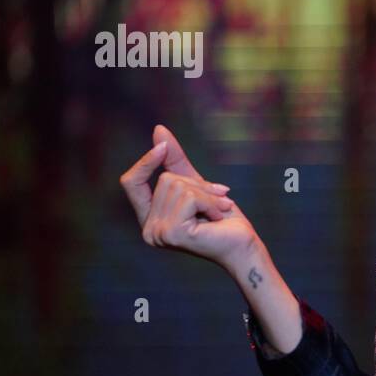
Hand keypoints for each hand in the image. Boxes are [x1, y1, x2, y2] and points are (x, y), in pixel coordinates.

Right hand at [119, 124, 257, 271]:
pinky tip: (218, 216)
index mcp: (149, 219)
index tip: (163, 146)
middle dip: (197, 185)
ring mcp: (158, 234)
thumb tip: (158, 130)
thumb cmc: (223, 218)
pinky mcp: (173, 233)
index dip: (145, 162)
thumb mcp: (197, 184)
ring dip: (207, 194)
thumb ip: (174, 161)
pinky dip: (209, 201)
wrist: (244, 245)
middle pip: (164, 181)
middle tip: (217, 201)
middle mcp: (148, 229)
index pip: (130, 182)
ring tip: (219, 209)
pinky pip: (189, 197)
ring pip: (178, 187)